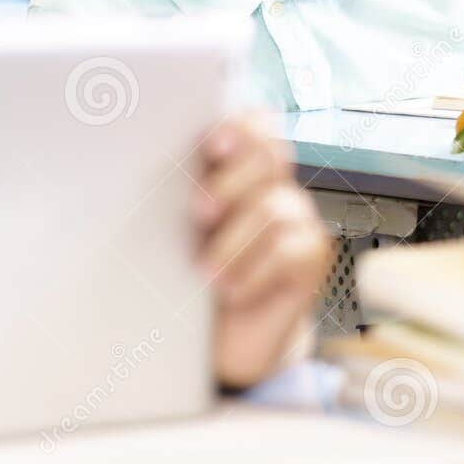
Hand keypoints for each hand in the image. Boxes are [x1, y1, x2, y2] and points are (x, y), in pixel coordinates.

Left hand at [193, 116, 331, 389]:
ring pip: (272, 209)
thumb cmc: (188, 277)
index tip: (213, 147)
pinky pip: (287, 251)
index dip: (241, 127)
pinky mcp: (312, 255)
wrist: (219, 339)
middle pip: (268, 156)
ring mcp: (297, 217)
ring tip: (205, 271)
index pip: (256, 124)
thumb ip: (178, 194)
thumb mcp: (175, 230)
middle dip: (230, 183)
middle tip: (199, 214)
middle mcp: (273, 183)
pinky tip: (231, 290)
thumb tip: (152, 167)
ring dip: (232, 243)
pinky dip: (253, 272)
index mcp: (237, 166)